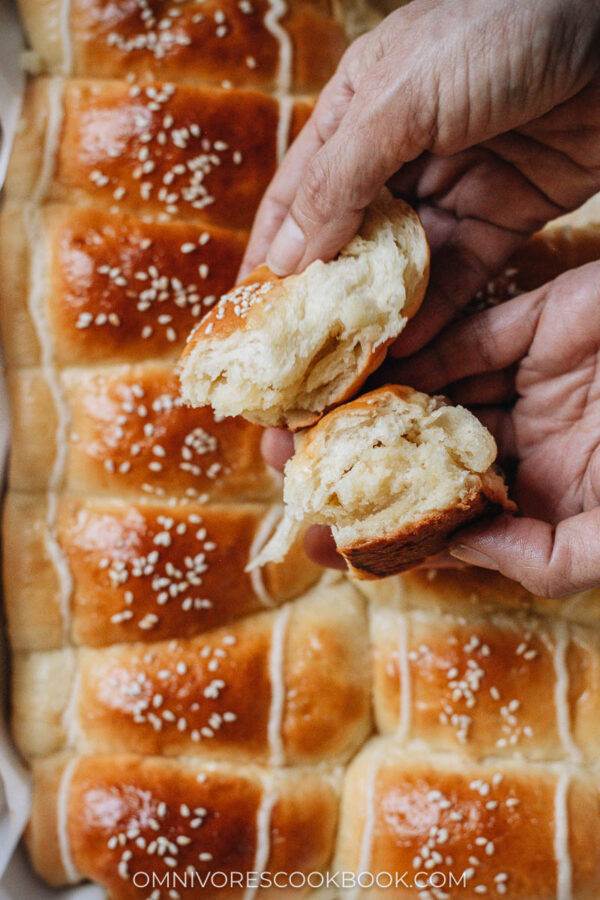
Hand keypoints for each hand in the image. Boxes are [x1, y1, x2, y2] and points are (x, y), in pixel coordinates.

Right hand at [242, 0, 599, 356]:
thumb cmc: (502, 28)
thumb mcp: (401, 97)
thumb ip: (339, 180)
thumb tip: (286, 259)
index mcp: (357, 109)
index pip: (296, 194)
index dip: (268, 254)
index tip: (244, 314)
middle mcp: (397, 151)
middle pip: (346, 239)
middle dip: (322, 298)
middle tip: (295, 358)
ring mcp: (452, 184)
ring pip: (401, 264)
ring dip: (376, 313)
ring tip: (346, 366)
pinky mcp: (503, 212)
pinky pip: (460, 272)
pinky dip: (435, 309)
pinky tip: (408, 346)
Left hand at [264, 262, 599, 595]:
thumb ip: (541, 560)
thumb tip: (453, 550)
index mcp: (543, 502)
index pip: (447, 517)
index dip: (382, 529)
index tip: (316, 536)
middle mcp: (528, 443)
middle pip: (423, 451)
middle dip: (357, 459)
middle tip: (286, 468)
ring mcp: (533, 382)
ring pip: (433, 388)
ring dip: (373, 399)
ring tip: (306, 414)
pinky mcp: (545, 324)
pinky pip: (468, 332)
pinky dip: (420, 343)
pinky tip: (367, 357)